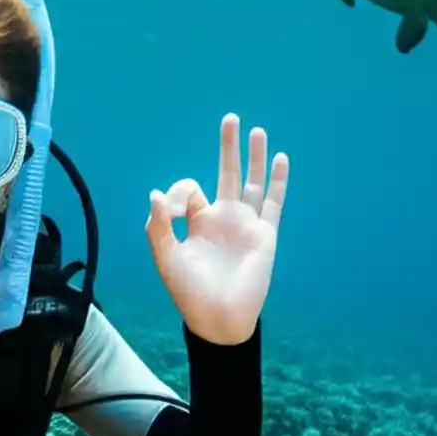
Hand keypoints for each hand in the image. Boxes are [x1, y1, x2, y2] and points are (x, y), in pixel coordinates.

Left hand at [145, 113, 289, 344]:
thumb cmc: (188, 291)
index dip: (178, 194)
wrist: (218, 317)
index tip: (172, 213)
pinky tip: (280, 159)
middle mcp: (223, 218)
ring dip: (255, 157)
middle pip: (227, 173)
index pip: (190, 190)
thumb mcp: (165, 256)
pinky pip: (272, 202)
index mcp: (197, 222)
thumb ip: (158, 225)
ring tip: (256, 130)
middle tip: (229, 118)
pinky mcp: (264, 234)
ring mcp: (245, 224)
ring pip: (252, 182)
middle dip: (227, 147)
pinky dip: (278, 181)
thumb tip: (155, 192)